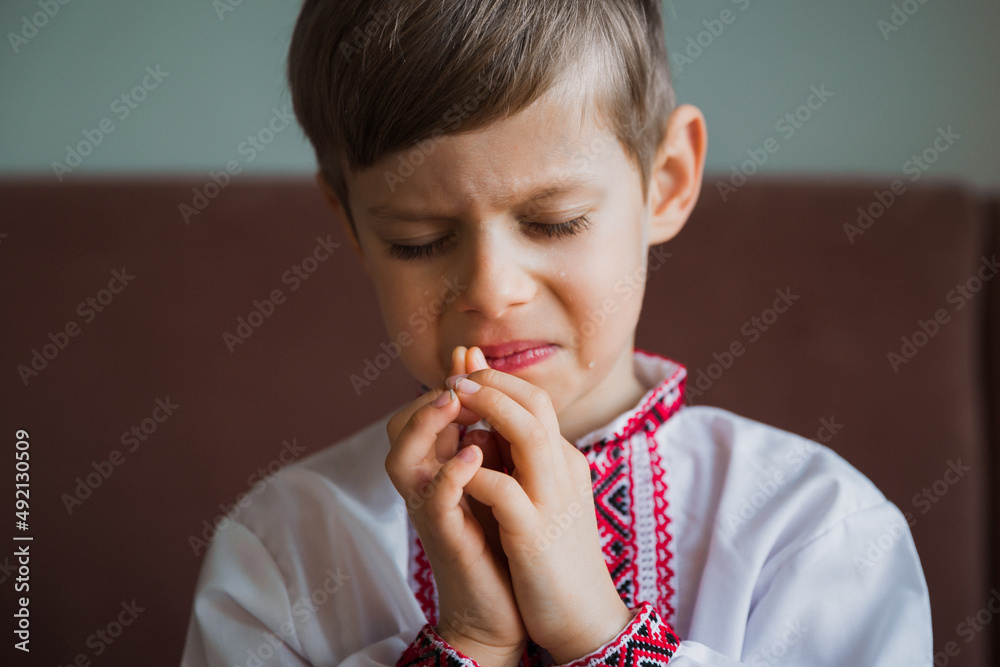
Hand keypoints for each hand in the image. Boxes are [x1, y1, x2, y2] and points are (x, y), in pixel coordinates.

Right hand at [385, 348, 525, 666]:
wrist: (509, 603)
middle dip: (427, 396)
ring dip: (426, 425)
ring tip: (454, 400)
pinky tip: (474, 452)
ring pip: (402, 459)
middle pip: (398, 428)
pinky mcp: (446, 538)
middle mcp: (425, 485)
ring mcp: (431, 511)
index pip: (421, 411)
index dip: (443, 379)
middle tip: (459, 374)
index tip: (470, 352)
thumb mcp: (498, 473)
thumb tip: (491, 379)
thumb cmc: (503, 535)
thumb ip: (489, 431)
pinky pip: (435, 500)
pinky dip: (450, 474)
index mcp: (438, 466)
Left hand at [452, 368, 633, 662]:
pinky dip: (476, 472)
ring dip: (488, 407)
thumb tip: (486, 433)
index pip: (539, 403)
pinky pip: (504, 490)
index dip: (500, 381)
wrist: (584, 619)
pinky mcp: (535, 535)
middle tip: (456, 376)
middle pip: (537, 404)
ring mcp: (553, 501)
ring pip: (527, 432)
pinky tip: (456, 466)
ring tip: (454, 399)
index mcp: (566, 464)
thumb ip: (521, 468)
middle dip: (492, 382)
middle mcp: (565, 473)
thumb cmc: (554, 561)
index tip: (466, 374)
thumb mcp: (543, 503)